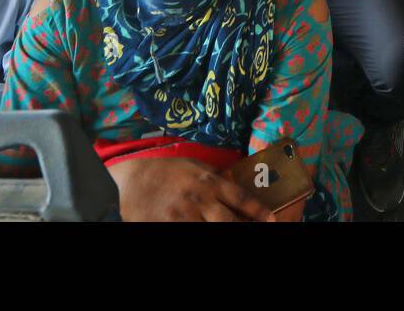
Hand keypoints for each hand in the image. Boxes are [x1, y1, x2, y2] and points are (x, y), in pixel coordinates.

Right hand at [107, 155, 274, 221]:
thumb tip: (235, 185)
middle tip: (258, 231)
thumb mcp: (194, 167)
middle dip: (245, 229)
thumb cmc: (166, 172)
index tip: (271, 220)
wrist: (132, 181)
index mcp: (209, 181)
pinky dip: (200, 237)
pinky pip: (191, 236)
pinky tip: (207, 235)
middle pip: (230, 222)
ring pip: (214, 232)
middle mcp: (200, 199)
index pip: (241, 198)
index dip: (259, 211)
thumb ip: (215, 177)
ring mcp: (185, 216)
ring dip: (226, 233)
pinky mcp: (170, 228)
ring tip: (238, 235)